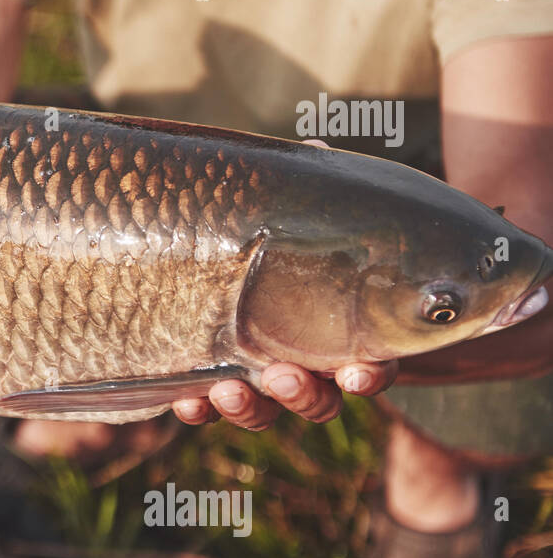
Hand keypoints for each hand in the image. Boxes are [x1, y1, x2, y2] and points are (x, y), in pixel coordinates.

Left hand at [168, 139, 396, 430]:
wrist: (198, 242)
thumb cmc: (268, 225)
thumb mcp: (286, 204)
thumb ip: (305, 186)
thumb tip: (313, 147)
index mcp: (340, 327)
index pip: (370, 361)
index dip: (367, 373)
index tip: (353, 372)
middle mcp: (304, 360)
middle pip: (320, 399)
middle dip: (304, 394)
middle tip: (283, 376)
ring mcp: (256, 375)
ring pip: (266, 410)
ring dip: (252, 407)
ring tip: (228, 387)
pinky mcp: (210, 378)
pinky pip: (209, 406)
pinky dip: (200, 407)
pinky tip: (187, 400)